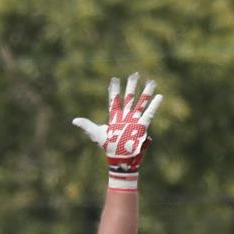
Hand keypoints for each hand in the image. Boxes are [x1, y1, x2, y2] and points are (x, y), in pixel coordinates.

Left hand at [72, 74, 163, 190]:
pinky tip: (159, 96)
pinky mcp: (142, 126)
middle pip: (129, 98)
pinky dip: (154, 105)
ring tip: (151, 81)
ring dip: (146, 92)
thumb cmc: (108, 146)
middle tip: (134, 75)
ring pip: (141, 103)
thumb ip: (87, 125)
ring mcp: (134, 120)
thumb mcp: (96, 134)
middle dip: (131, 86)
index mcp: (115, 117)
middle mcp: (126, 116)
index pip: (114, 100)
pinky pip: (149, 114)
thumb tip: (74, 120)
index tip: (114, 79)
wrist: (120, 158)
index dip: (114, 90)